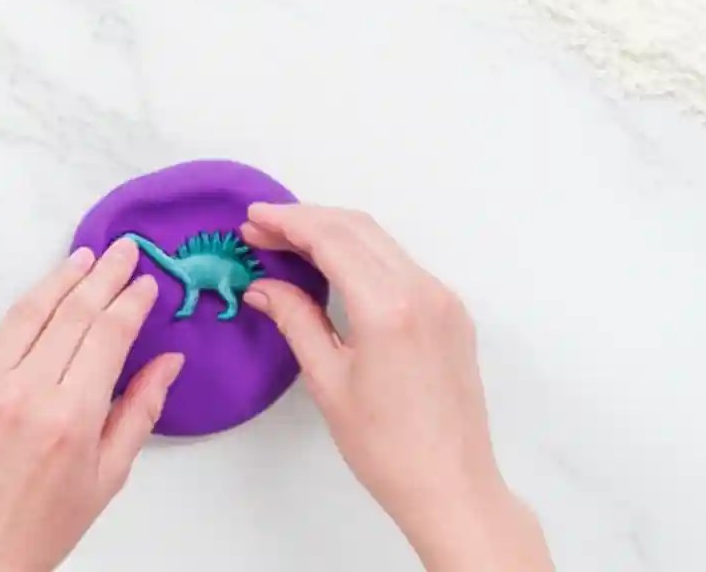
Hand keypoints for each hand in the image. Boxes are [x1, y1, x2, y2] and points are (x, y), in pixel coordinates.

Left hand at [0, 238, 183, 571]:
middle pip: (70, 311)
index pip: (107, 333)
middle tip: (122, 251)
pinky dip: (12, 327)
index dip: (130, 300)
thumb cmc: (42, 526)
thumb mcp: (108, 476)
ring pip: (23, 315)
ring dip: (56, 281)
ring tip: (79, 260)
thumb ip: (140, 410)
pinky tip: (32, 316)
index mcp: (70, 416)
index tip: (144, 282)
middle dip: (102, 274)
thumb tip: (166, 361)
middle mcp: (22, 394)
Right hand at [240, 204, 551, 570]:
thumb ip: (296, 321)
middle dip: (306, 220)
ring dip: (334, 233)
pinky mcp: (452, 313)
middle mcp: (422, 291)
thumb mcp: (328, 381)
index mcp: (388, 308)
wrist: (452, 485)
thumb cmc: (385, 447)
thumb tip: (263, 287)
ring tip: (289, 242)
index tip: (253, 221)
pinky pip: (401, 264)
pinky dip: (362, 254)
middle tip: (262, 229)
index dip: (287, 222)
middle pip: (357, 228)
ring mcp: (443, 299)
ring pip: (381, 242)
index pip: (331, 238)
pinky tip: (334, 267)